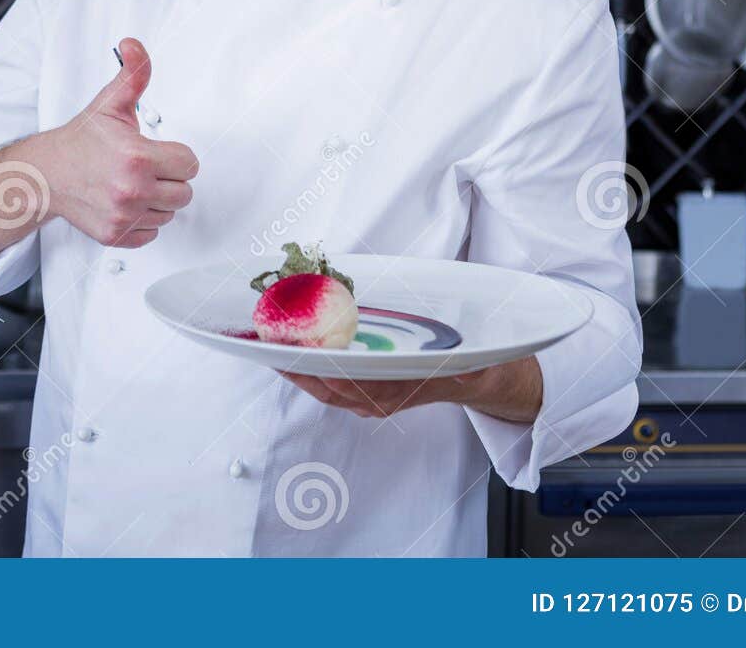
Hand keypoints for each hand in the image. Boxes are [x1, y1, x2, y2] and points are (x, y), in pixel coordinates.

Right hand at [37, 37, 198, 248]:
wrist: (46, 174)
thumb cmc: (81, 141)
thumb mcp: (110, 103)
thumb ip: (133, 74)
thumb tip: (134, 46)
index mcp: (137, 158)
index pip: (190, 164)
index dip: (175, 155)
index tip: (156, 151)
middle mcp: (131, 190)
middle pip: (185, 192)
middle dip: (169, 178)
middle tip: (145, 167)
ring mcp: (123, 216)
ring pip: (170, 213)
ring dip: (158, 200)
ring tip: (134, 183)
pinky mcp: (116, 235)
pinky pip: (152, 232)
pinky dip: (143, 220)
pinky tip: (126, 202)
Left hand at [280, 356, 541, 420]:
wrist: (475, 381)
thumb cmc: (472, 366)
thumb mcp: (477, 366)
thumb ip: (468, 369)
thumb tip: (467, 369)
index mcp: (402, 394)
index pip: (355, 386)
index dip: (327, 372)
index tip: (302, 356)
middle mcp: (378, 400)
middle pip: (328, 387)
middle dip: (297, 369)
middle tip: (268, 346)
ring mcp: (367, 396)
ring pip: (322, 386)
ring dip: (295, 367)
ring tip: (268, 344)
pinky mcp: (361, 388)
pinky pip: (326, 379)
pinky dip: (306, 364)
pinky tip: (289, 347)